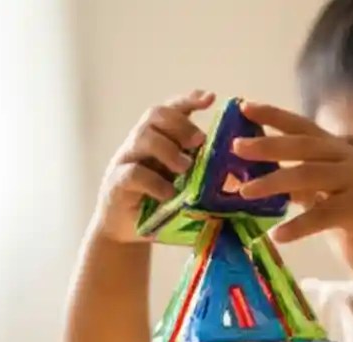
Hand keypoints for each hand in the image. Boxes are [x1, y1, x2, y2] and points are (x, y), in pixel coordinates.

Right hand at [90, 90, 214, 243]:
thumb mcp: (183, 185)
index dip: (189, 100)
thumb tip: (236, 174)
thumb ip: (200, 173)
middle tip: (199, 141)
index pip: (171, 110)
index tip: (210, 99)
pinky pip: (133, 173)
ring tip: (185, 167)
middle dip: (180, 124)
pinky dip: (154, 181)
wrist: (125, 230)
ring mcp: (125, 160)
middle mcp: (139, 143)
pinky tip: (168, 193)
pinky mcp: (116, 183)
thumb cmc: (159, 203)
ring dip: (168, 149)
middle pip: (156, 115)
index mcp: (158, 138)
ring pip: (143, 137)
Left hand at [233, 101, 352, 264]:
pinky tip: (277, 235)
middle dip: (268, 144)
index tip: (244, 106)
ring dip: (273, 182)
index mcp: (336, 150)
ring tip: (244, 192)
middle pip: (302, 146)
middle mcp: (346, 160)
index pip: (301, 127)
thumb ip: (298, 182)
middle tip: (237, 147)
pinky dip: (297, 226)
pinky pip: (321, 215)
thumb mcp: (324, 193)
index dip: (273, 115)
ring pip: (308, 176)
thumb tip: (259, 175)